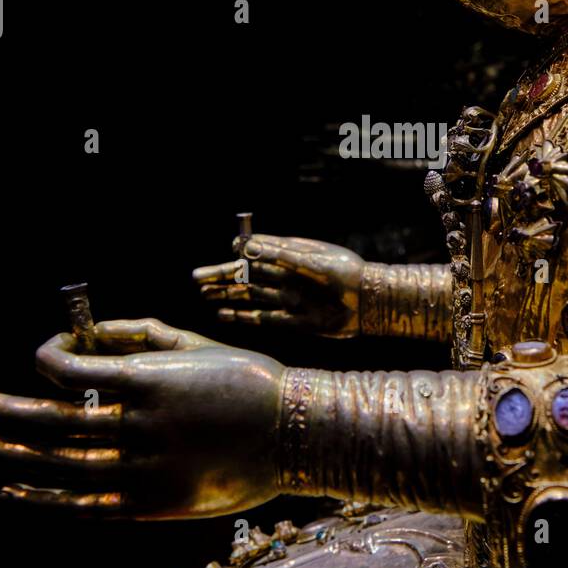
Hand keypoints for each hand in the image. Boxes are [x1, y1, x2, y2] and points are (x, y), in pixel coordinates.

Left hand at [0, 319, 283, 518]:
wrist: (297, 433)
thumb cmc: (248, 380)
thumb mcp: (196, 345)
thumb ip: (140, 336)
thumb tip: (90, 337)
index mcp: (150, 380)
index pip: (73, 371)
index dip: (48, 359)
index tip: (46, 355)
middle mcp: (141, 425)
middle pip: (58, 420)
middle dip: (12, 411)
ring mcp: (147, 468)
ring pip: (65, 464)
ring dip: (20, 455)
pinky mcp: (156, 504)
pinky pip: (89, 503)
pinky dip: (49, 500)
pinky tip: (19, 491)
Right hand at [194, 234, 363, 337]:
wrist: (371, 303)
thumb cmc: (346, 274)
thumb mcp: (313, 260)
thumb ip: (280, 254)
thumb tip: (246, 247)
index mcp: (290, 257)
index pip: (255, 254)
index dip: (236, 256)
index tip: (223, 256)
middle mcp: (286, 278)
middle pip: (248, 277)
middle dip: (223, 277)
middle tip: (197, 279)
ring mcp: (289, 299)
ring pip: (251, 297)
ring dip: (228, 296)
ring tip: (204, 295)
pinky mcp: (295, 321)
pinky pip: (263, 318)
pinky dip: (243, 317)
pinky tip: (224, 314)